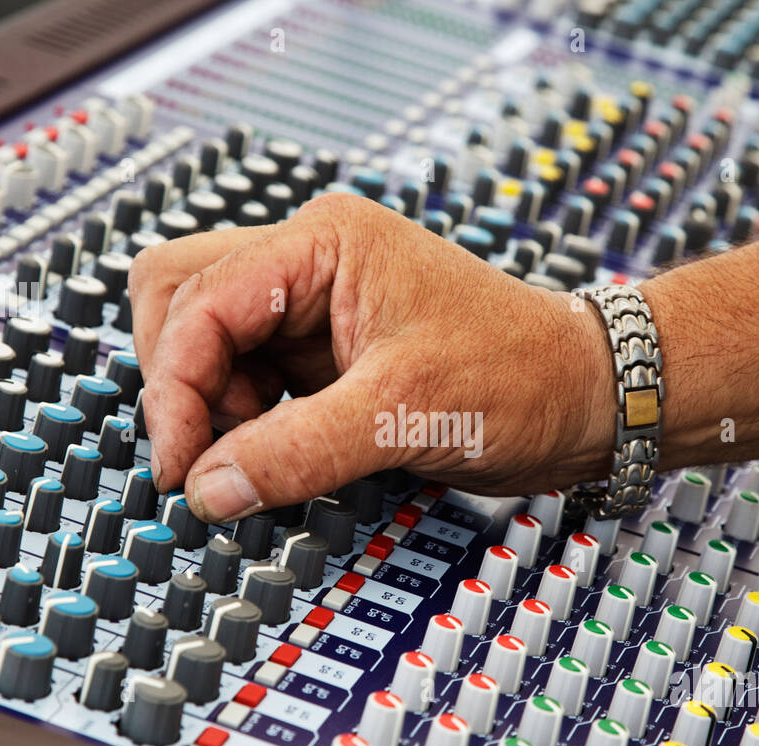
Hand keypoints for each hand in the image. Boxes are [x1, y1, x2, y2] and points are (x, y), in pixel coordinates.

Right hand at [129, 192, 618, 521]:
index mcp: (323, 243)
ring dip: (208, 404)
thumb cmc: (520, 376)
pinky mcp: (324, 354)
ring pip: (206, 340)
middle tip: (203, 458)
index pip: (199, 301)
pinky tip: (269, 458)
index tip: (184, 469)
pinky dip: (239, 421)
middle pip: (180, 298)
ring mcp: (313, 308)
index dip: (176, 388)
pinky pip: (246, 377)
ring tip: (252, 459)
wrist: (583, 397)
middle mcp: (308, 264)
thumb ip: (295, 451)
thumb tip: (208, 489)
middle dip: (178, 381)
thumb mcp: (404, 414)